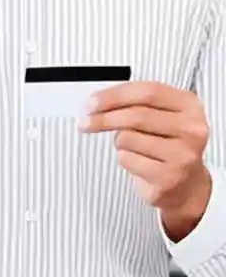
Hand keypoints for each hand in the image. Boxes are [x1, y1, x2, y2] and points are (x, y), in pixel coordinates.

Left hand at [81, 81, 212, 238]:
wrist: (187, 184)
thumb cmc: (167, 144)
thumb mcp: (160, 115)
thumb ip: (135, 102)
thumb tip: (97, 102)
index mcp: (189, 105)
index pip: (147, 92)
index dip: (114, 95)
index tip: (92, 102)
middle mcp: (191, 129)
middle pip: (135, 115)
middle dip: (103, 118)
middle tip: (85, 122)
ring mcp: (183, 154)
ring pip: (128, 138)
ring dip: (119, 142)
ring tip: (133, 148)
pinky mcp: (169, 177)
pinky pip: (127, 159)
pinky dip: (124, 159)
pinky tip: (139, 163)